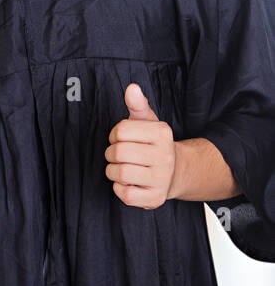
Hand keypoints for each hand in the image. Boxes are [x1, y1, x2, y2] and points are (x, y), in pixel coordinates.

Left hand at [105, 82, 176, 208]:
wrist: (175, 172)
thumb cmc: (152, 145)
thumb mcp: (147, 122)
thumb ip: (137, 105)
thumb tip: (132, 88)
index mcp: (162, 133)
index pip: (120, 130)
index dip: (114, 135)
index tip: (121, 139)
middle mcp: (165, 156)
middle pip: (118, 152)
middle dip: (111, 154)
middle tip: (120, 155)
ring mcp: (162, 179)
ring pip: (120, 173)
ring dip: (112, 172)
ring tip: (122, 168)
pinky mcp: (155, 198)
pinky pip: (125, 194)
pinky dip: (119, 189)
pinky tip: (129, 183)